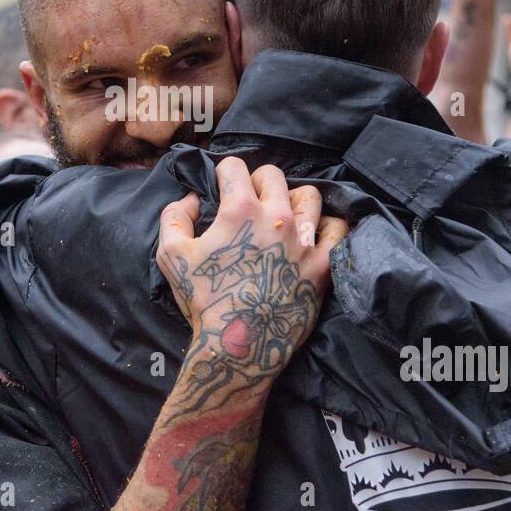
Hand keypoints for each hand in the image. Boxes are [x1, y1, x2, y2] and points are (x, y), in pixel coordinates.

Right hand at [157, 158, 346, 400]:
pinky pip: (339, 230)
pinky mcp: (323, 264)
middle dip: (257, 181)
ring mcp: (304, 240)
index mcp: (241, 210)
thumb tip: (192, 199)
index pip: (235, 167)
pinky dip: (328, 226)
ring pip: (309, 196)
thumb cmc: (203, 299)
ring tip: (283, 215)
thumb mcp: (171, 255)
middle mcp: (277, 217)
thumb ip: (175, 216)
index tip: (221, 186)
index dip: (223, 173)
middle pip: (273, 175)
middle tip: (249, 202)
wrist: (238, 344)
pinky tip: (314, 233)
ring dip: (293, 198)